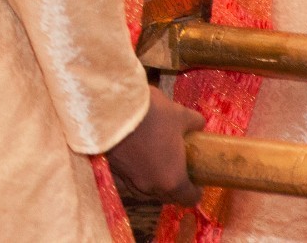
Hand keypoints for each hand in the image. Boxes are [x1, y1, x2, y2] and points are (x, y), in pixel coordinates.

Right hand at [106, 87, 202, 205]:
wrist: (107, 107)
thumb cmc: (150, 114)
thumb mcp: (179, 115)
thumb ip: (194, 123)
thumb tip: (199, 125)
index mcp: (172, 179)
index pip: (189, 199)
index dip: (195, 191)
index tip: (196, 179)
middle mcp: (150, 186)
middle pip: (167, 197)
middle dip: (174, 186)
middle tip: (176, 168)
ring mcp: (129, 179)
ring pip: (145, 190)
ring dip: (152, 182)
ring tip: (154, 162)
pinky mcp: (112, 169)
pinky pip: (128, 180)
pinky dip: (134, 173)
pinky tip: (134, 157)